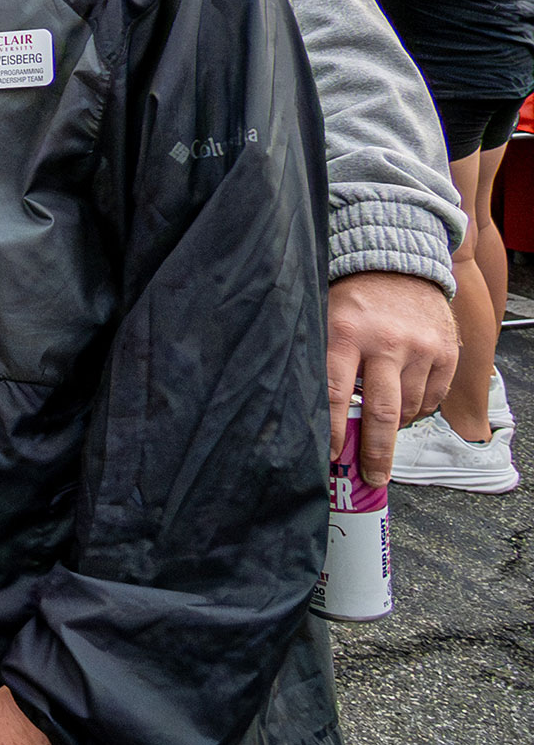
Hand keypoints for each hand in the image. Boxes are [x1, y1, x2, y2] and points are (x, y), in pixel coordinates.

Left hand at [329, 270, 459, 485]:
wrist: (395, 266)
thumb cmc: (348, 299)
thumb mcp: (322, 318)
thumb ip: (317, 359)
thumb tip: (299, 411)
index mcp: (343, 332)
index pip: (336, 393)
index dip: (334, 431)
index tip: (331, 457)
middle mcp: (385, 341)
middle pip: (382, 411)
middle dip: (377, 452)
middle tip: (372, 478)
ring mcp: (420, 347)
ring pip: (409, 408)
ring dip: (395, 426)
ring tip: (382, 427)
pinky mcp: (445, 352)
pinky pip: (432, 398)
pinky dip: (417, 410)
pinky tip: (402, 404)